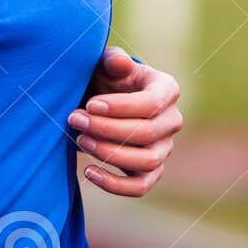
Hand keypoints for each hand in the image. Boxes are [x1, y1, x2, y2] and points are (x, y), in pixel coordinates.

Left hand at [66, 46, 181, 196]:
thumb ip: (113, 60)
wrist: (101, 99)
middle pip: (147, 133)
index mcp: (166, 89)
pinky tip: (87, 171)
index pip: (150, 104)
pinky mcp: (152, 171)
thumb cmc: (106, 77)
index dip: (119, 107)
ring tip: (81, 140)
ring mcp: (164, 148)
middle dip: (107, 129)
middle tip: (75, 120)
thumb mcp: (107, 63)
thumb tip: (119, 63)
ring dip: (110, 154)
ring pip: (147, 161)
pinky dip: (114, 185)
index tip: (89, 105)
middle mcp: (171, 120)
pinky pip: (140, 187)